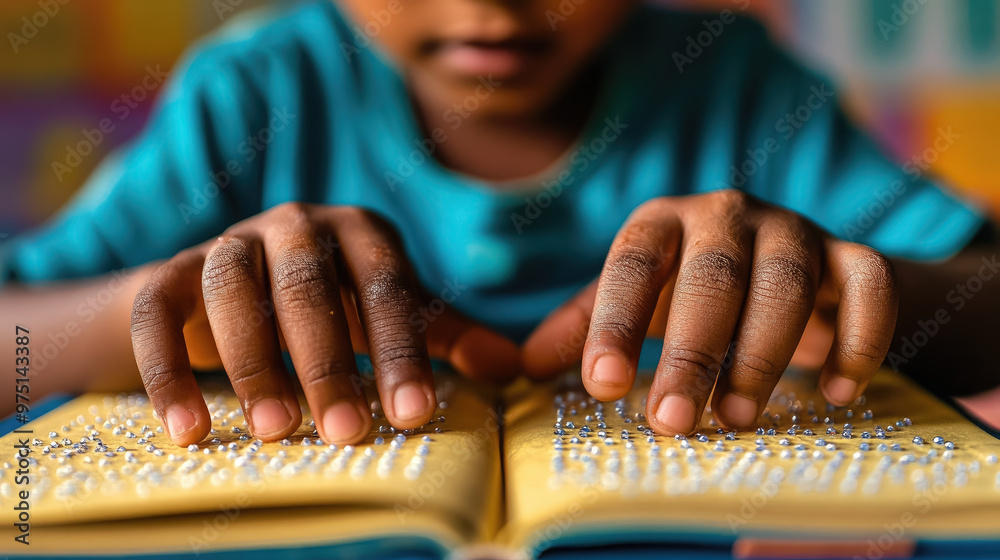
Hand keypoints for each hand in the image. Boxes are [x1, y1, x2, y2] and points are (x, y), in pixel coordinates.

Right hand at [131, 203, 518, 445]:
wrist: (222, 295)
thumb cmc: (326, 309)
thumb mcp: (384, 316)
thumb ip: (440, 337)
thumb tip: (509, 369)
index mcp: (359, 234)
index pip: (386, 289)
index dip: (400, 351)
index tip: (412, 415)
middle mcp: (295, 227)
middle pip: (309, 287)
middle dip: (329, 362)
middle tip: (346, 432)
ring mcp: (228, 244)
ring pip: (234, 290)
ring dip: (255, 361)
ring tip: (277, 430)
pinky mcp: (167, 273)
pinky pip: (159, 312)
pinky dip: (169, 370)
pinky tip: (190, 430)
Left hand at [523, 190, 897, 433]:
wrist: (788, 265)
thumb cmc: (690, 290)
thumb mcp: (637, 303)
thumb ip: (584, 327)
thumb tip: (521, 367)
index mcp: (663, 224)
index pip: (632, 265)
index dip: (614, 324)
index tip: (602, 388)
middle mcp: (727, 215)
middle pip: (713, 276)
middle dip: (692, 351)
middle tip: (674, 420)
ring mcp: (795, 231)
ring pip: (786, 281)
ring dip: (764, 352)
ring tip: (737, 416)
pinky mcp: (853, 255)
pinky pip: (868, 286)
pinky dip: (858, 338)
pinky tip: (835, 392)